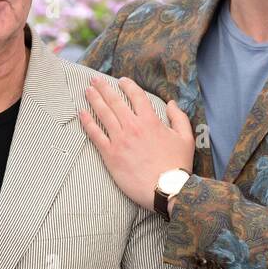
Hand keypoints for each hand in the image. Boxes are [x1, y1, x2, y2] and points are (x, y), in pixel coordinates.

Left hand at [80, 75, 194, 211]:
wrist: (165, 189)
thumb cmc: (177, 166)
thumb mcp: (186, 138)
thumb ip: (179, 118)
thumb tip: (172, 103)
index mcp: (151, 121)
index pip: (137, 96)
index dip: (128, 85)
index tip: (121, 80)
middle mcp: (133, 127)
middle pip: (115, 101)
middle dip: (103, 88)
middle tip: (94, 79)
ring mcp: (120, 140)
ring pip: (103, 114)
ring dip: (94, 99)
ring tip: (87, 90)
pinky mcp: (110, 154)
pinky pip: (95, 134)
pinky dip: (87, 122)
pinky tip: (81, 113)